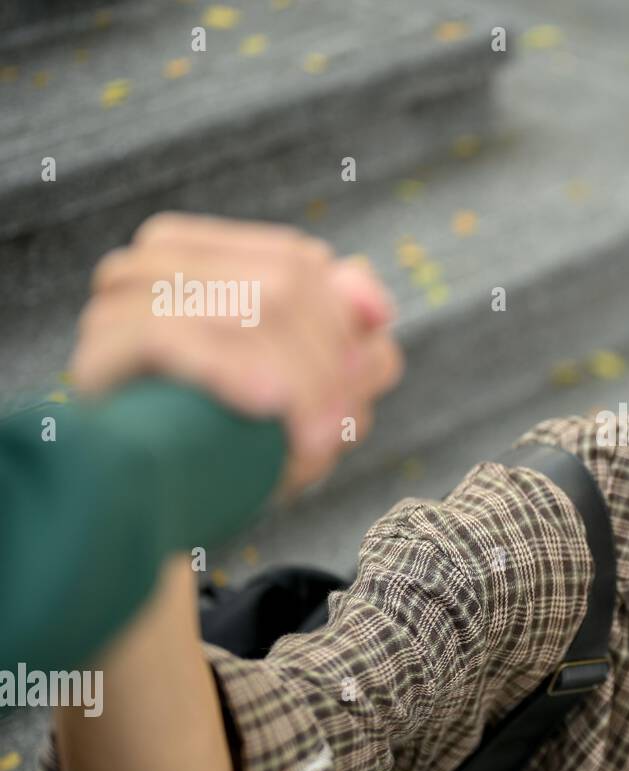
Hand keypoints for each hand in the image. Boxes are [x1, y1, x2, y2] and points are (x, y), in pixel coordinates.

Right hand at [69, 212, 403, 498]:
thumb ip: (352, 345)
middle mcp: (151, 266)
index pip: (298, 264)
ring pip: (244, 307)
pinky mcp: (98, 353)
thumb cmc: (234, 442)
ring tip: (316, 444)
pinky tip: (267, 403)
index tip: (360, 391)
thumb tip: (376, 309)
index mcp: (199, 253)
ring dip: (300, 382)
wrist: (148, 503)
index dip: (342, 327)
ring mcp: (116, 306)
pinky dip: (230, 368)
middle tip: (339, 433)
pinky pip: (173, 336)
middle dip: (329, 365)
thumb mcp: (307, 395)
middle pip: (282, 287)